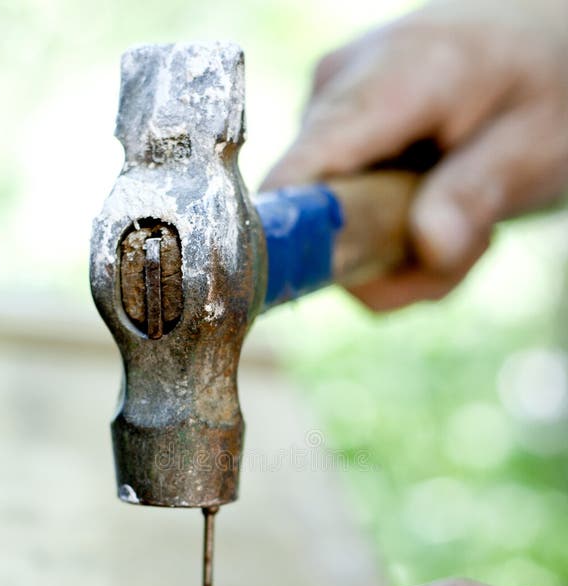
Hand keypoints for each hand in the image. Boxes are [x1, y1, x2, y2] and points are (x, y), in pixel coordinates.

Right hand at [263, 0, 567, 310]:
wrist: (538, 47)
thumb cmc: (545, 84)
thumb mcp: (535, 143)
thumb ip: (476, 192)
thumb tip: (427, 245)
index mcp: (387, 79)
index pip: (300, 177)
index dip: (302, 243)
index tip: (354, 280)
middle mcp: (336, 94)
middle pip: (320, 222)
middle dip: (393, 258)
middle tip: (470, 242)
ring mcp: (328, 119)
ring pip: (335, 232)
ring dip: (404, 255)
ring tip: (468, 220)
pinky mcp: (332, 145)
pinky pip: (346, 221)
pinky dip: (398, 239)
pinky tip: (443, 208)